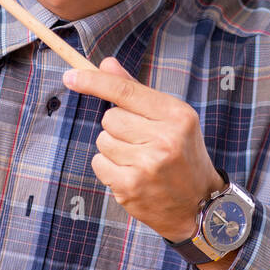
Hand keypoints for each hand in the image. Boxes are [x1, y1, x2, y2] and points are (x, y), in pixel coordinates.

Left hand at [63, 56, 224, 242]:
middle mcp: (165, 138)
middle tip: (142, 142)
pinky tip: (131, 174)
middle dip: (118, 127)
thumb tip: (106, 64)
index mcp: (177, 115)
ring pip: (103, 141)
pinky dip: (109, 168)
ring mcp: (147, 164)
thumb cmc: (181, 154)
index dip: (94, 82)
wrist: (199, 204)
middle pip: (110, 117)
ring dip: (113, 149)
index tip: (70, 77)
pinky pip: (99, 163)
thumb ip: (136, 92)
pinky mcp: (131, 186)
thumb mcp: (170, 118)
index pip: (125, 91)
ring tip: (139, 160)